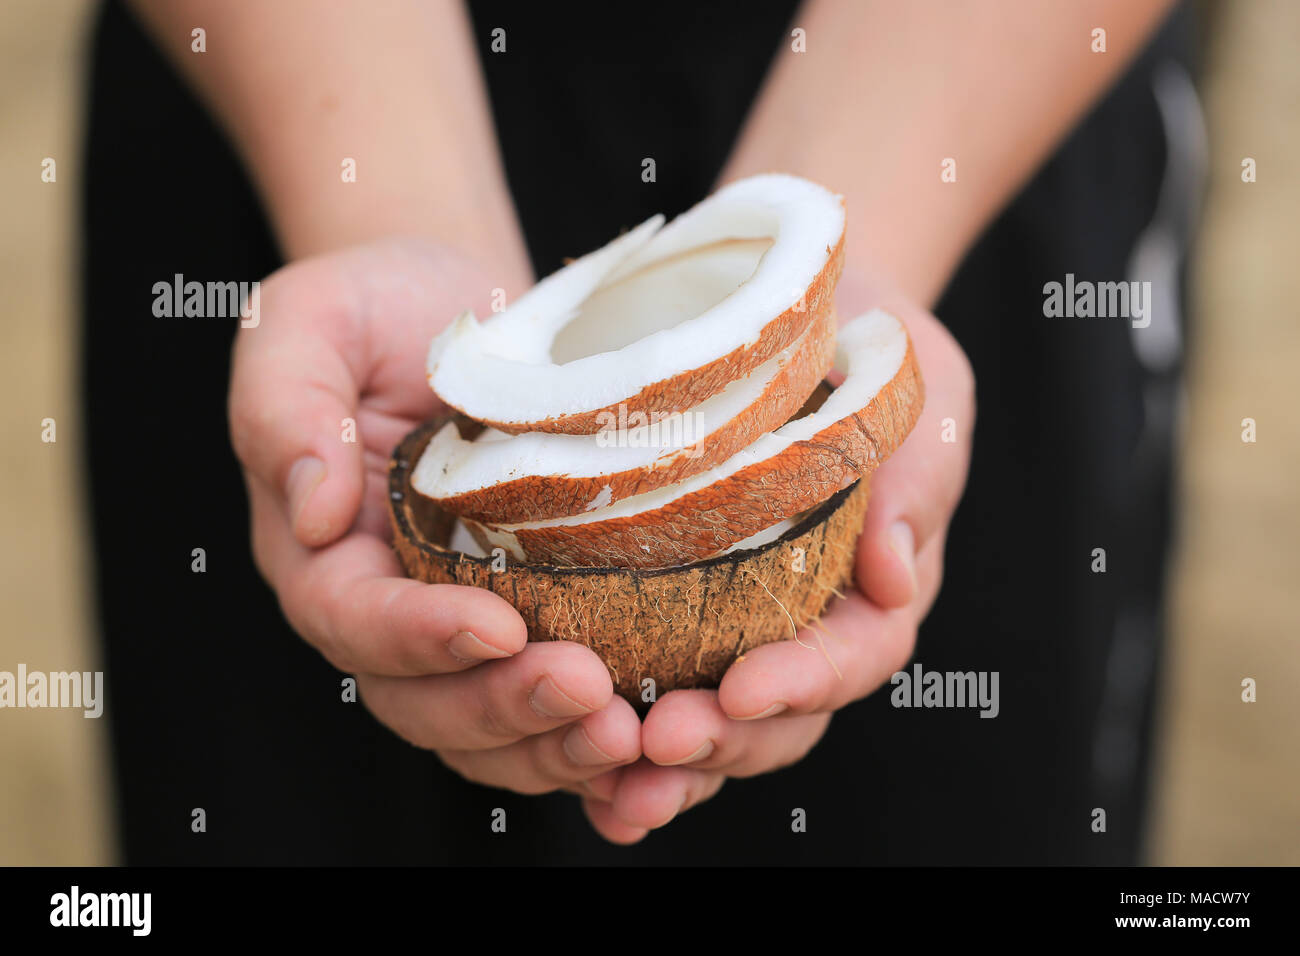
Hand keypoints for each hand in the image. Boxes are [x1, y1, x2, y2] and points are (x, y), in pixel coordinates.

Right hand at [229, 238, 641, 799]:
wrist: (463, 310)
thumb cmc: (377, 306)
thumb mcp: (307, 322)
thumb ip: (284, 408)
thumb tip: (313, 509)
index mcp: (324, 550)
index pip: (352, 620)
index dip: (417, 637)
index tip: (497, 626)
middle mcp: (387, 606)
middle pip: (425, 700)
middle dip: (503, 709)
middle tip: (589, 694)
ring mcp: (460, 624)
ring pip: (489, 727)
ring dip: (555, 745)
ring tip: (629, 734)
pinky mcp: (532, 623)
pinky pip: (547, 708)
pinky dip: (590, 742)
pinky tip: (652, 748)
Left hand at [584, 288, 974, 842]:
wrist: (799, 314)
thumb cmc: (871, 353)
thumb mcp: (920, 399)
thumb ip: (917, 484)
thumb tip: (893, 574)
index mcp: (872, 587)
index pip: (851, 654)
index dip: (804, 682)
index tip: (743, 690)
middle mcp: (805, 621)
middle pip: (779, 716)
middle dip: (723, 741)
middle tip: (659, 745)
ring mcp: (739, 626)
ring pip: (715, 722)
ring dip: (669, 765)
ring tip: (614, 785)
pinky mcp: (672, 613)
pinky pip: (653, 688)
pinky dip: (619, 743)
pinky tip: (585, 777)